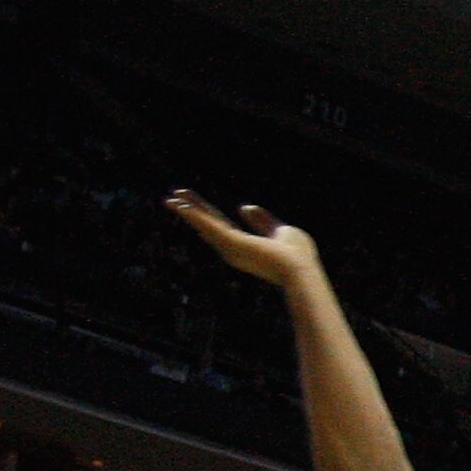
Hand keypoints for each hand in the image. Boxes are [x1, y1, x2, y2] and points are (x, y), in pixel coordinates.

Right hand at [166, 191, 323, 286]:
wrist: (300, 272)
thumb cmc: (296, 256)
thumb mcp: (279, 231)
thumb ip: (262, 220)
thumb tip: (244, 206)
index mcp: (244, 246)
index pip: (221, 227)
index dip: (207, 216)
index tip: (192, 206)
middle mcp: (233, 249)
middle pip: (209, 225)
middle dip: (191, 211)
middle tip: (172, 199)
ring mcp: (231, 247)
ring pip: (206, 224)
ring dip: (188, 211)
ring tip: (169, 199)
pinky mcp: (232, 243)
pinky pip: (210, 225)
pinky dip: (194, 215)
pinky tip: (180, 205)